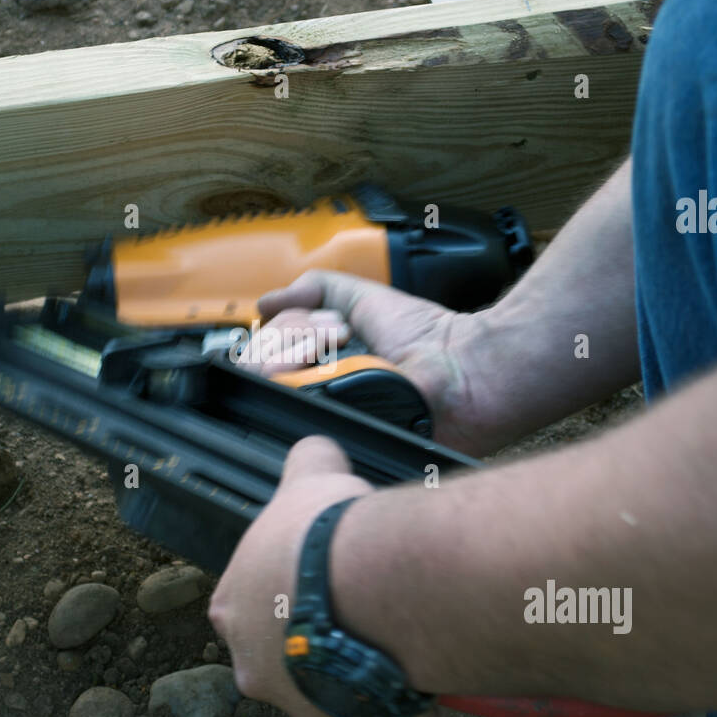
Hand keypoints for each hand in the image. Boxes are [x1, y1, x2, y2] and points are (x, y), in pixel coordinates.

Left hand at [209, 436, 436, 716]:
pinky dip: (388, 691)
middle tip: (360, 599)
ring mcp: (296, 701)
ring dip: (353, 660)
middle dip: (318, 626)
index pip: (252, 596)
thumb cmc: (328, 536)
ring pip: (326, 682)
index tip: (323, 565)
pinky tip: (410, 660)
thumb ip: (307, 462)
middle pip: (284, 646)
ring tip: (393, 629)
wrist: (373, 586)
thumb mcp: (311, 476)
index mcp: (233, 606)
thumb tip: (315, 448)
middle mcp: (251, 663)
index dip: (288, 578)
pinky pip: (369, 711)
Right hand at [246, 270, 482, 451]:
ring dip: (305, 344)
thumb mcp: (362, 299)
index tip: (330, 321)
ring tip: (346, 344)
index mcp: (319, 363)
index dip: (288, 326)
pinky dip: (308, 368)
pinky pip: (288, 399)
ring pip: (266, 375)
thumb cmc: (425, 338)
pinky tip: (338, 362)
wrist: (459, 366)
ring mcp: (319, 410)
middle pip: (258, 358)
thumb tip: (265, 301)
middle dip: (296, 332)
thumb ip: (315, 288)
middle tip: (341, 333)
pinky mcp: (329, 427)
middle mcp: (313, 389)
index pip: (265, 346)